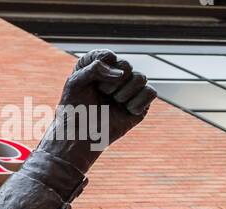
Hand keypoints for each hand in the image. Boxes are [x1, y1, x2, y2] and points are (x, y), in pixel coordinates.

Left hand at [40, 49, 156, 171]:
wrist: (80, 136)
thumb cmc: (75, 110)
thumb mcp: (76, 82)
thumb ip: (95, 68)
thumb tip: (121, 73)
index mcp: (99, 69)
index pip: (107, 55)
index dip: (101, 66)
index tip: (92, 81)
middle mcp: (115, 77)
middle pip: (126, 66)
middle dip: (111, 82)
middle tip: (102, 94)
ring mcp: (129, 91)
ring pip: (140, 78)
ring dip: (123, 92)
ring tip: (113, 103)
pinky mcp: (140, 105)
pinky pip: (150, 92)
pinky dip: (137, 102)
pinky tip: (126, 110)